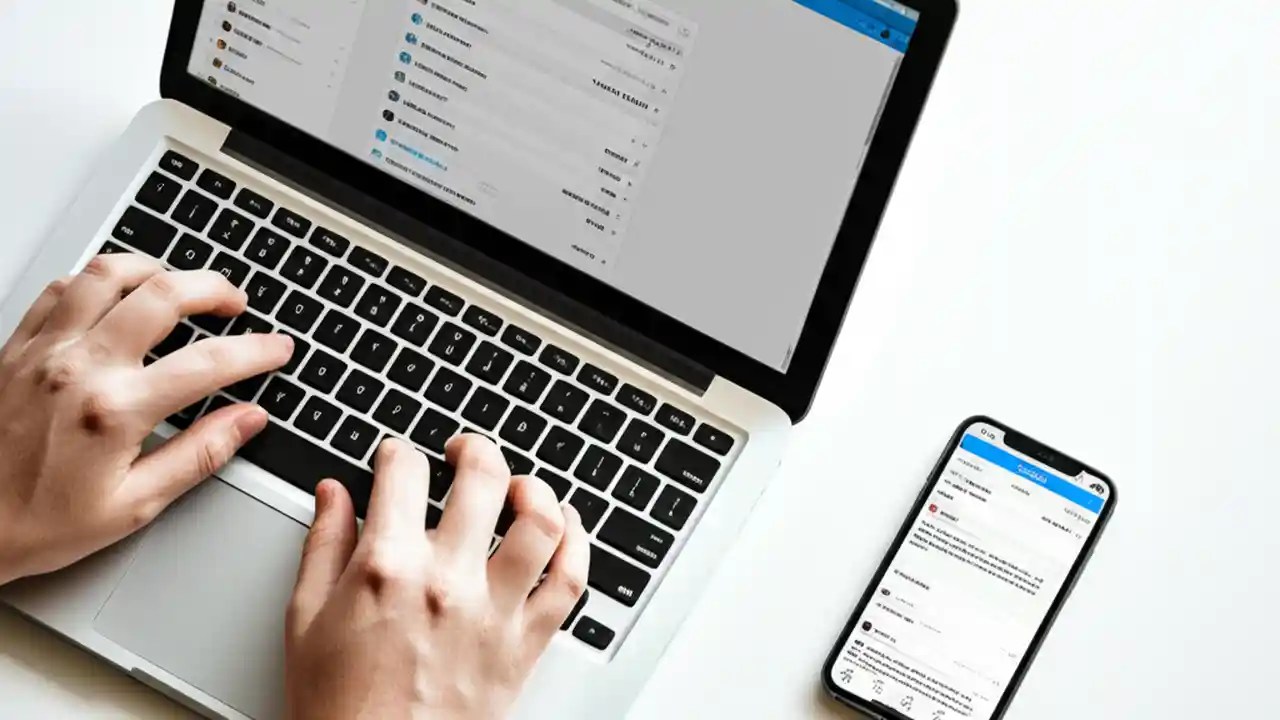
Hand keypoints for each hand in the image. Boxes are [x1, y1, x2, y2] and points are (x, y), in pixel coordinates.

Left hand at [0, 254, 292, 584]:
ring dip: (155, 270)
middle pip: (162, 295)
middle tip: (236, 303)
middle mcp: (79, 368)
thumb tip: (247, 421)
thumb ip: (198, 455)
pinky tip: (116, 294)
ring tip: (179, 283)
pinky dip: (98, 280)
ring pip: (108, 275)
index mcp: (114, 412)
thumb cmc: (35, 524)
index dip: (255, 351)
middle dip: (213, 289)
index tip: (277, 349)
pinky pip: (61, 287)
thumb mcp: (132, 507)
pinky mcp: (16, 346)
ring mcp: (44, 351)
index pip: (209, 364)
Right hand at [286, 435, 589, 719]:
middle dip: (472, 449)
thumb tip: (333, 494)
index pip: (404, 472)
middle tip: (463, 452)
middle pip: (482, 478)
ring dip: (533, 490)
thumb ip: (322, 546)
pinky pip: (570, 581)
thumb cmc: (338, 708)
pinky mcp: (526, 644)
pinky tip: (563, 526)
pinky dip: (577, 543)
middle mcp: (446, 581)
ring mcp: (494, 611)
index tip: (397, 459)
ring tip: (517, 487)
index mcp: (385, 567)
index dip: (398, 453)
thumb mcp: (305, 620)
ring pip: (540, 521)